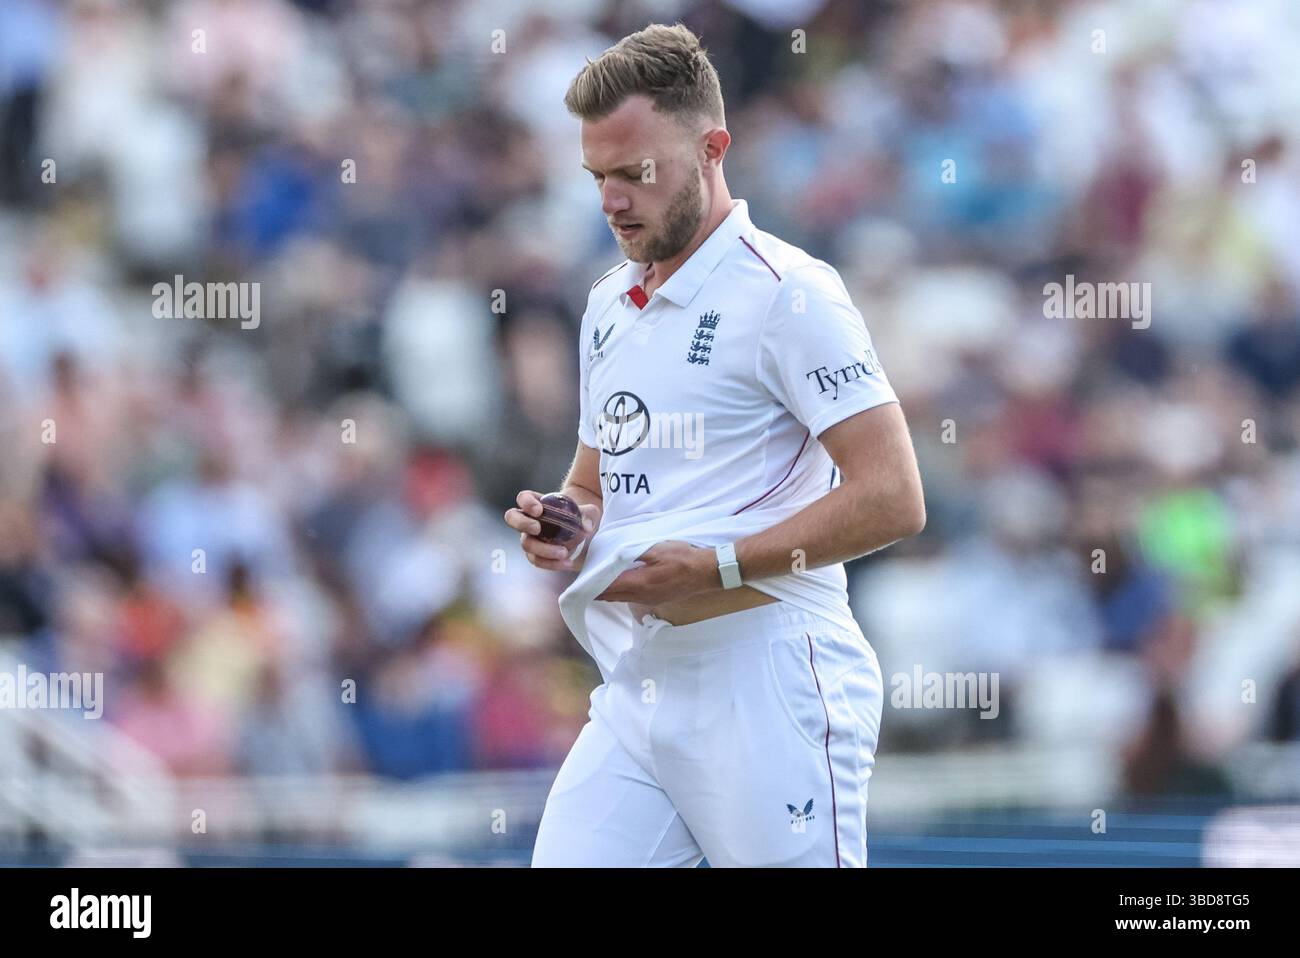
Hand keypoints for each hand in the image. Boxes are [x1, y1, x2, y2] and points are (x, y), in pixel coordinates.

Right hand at [504, 490, 599, 571]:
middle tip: (537, 529)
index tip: (538, 510)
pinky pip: (538, 560)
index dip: (526, 502)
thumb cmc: (582, 516)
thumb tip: (586, 527)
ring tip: (563, 552)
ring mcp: (530, 538)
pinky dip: (551, 563)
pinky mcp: (537, 554)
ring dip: (543, 549)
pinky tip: (566, 563)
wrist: (583, 532)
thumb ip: (589, 515)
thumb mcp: (590, 512)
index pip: (523, 498)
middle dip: (522, 523)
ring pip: (526, 544)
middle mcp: (528, 519)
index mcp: (537, 502)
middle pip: (512, 518)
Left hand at [594, 541, 717, 605]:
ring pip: (620, 598)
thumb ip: (633, 552)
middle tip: (582, 579)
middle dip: (595, 589)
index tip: (578, 579)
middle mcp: (641, 596)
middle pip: (610, 597)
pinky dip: (620, 591)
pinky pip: (631, 598)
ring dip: (608, 591)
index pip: (607, 588)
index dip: (590, 585)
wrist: (707, 572)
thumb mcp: (657, 548)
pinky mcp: (656, 599)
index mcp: (639, 584)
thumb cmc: (683, 558)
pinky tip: (620, 581)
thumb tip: (613, 555)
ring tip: (597, 579)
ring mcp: (649, 600)